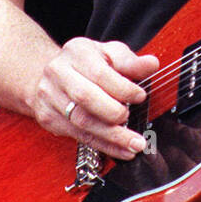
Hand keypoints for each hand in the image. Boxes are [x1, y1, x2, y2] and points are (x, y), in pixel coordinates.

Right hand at [32, 38, 159, 160]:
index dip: (122, 88)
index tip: (140, 96)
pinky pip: (78, 136)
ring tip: (134, 144)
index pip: (99, 73)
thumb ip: (131, 61)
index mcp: (77, 52)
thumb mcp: (109, 54)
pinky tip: (121, 149)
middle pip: (85, 97)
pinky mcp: (48, 118)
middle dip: (113, 113)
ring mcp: (50, 97)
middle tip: (132, 120)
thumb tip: (152, 65)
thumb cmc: (86, 63)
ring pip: (81, 121)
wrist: (49, 74)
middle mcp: (58, 73)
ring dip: (111, 136)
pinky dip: (103, 145)